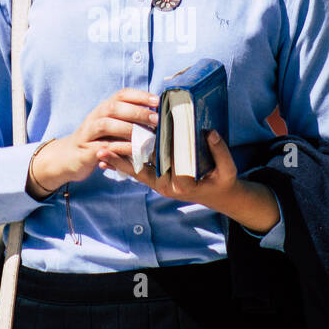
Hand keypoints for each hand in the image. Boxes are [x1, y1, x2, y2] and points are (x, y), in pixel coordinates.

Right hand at [27, 88, 157, 195]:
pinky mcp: (85, 151)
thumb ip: (129, 121)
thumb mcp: (112, 128)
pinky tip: (134, 151)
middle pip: (114, 107)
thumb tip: (157, 115)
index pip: (121, 94)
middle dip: (137, 111)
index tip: (157, 101)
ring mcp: (88, 133)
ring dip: (127, 128)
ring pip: (106, 124)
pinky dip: (119, 148)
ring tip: (146, 136)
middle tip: (156, 120)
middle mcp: (95, 117)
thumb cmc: (97, 141)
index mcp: (104, 109)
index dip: (139, 95)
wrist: (68, 158)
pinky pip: (103, 147)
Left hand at [99, 129, 280, 232]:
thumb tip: (209, 132)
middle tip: (103, 150)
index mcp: (183, 184)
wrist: (221, 197)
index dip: (149, 157)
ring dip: (119, 163)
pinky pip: (140, 173)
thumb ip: (220, 152)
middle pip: (141, 172)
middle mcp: (168, 186)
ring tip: (100, 153)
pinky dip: (125, 166)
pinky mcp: (159, 181)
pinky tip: (110, 160)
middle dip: (123, 161)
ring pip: (137, 173)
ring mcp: (162, 185)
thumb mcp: (228, 170)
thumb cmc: (224, 182)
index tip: (136, 143)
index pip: (163, 170)